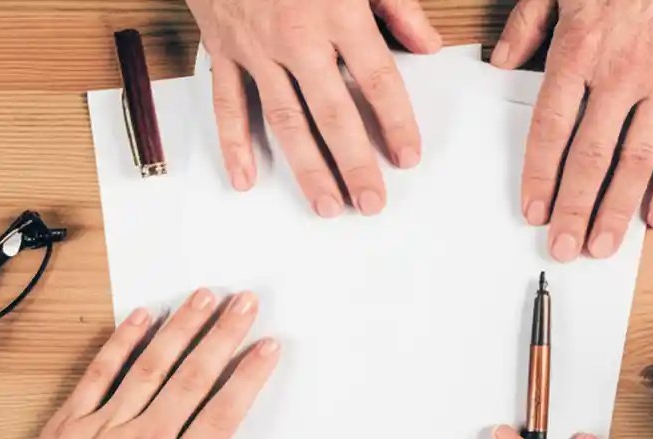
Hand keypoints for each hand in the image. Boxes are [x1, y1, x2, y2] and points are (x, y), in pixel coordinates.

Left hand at [0, 289, 281, 438]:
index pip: (222, 416)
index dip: (249, 376)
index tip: (267, 348)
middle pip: (194, 378)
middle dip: (224, 334)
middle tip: (246, 302)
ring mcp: (104, 429)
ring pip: (152, 366)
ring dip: (181, 326)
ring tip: (204, 296)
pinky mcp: (69, 423)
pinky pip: (100, 372)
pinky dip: (122, 341)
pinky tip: (142, 317)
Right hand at [188, 0, 441, 216]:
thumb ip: (397, 5)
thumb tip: (429, 46)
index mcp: (337, 11)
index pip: (377, 79)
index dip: (395, 122)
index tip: (408, 156)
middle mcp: (297, 36)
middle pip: (332, 113)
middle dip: (355, 163)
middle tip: (372, 202)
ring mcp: (256, 47)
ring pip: (284, 120)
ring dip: (306, 168)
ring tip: (327, 205)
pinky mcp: (224, 49)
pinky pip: (228, 104)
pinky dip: (233, 144)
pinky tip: (246, 178)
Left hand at [493, 0, 652, 259]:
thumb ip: (529, 22)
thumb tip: (500, 62)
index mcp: (581, 49)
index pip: (551, 128)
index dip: (539, 174)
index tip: (532, 210)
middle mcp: (622, 73)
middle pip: (590, 157)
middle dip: (574, 209)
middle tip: (563, 247)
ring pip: (636, 160)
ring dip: (617, 209)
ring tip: (602, 245)